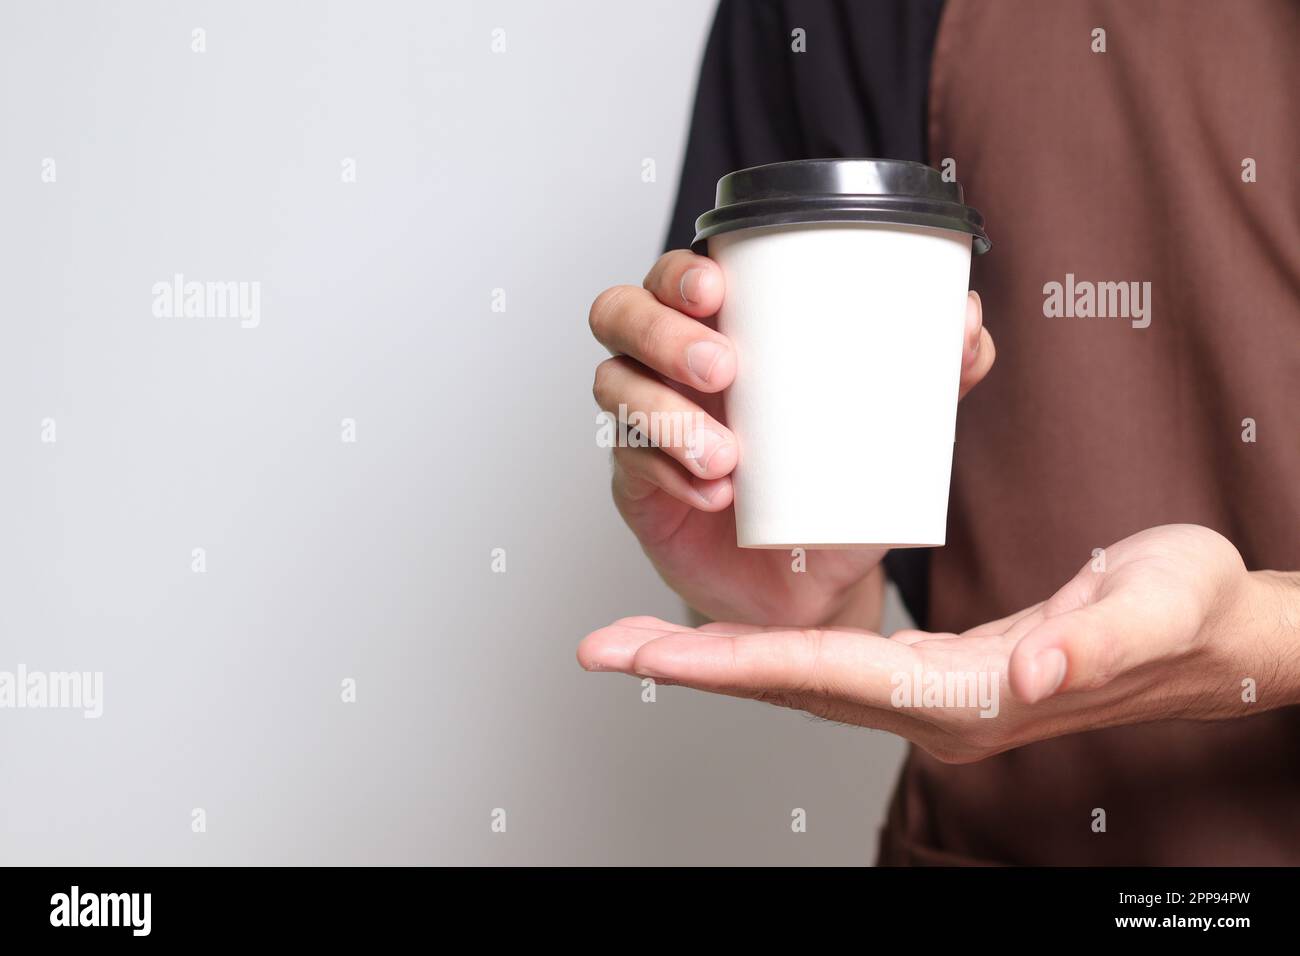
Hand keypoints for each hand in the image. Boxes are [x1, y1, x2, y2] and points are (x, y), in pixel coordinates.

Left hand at [579, 525, 1287, 762]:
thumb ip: (1088, 645)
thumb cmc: (1184, 614)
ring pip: (797, 679)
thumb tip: (1023, 677)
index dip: (731, 662)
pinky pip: (829, 667)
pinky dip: (766, 651)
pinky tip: (731, 635)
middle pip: (786, 686)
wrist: (1209, 635)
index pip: (823, 676)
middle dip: (690, 667)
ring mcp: (929, 698)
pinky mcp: (934, 676)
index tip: (649, 653)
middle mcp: (933, 708)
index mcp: (967, 695)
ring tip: (636, 641)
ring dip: (712, 662)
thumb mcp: (1151, 607)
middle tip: (603, 647)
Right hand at [589, 250, 995, 625]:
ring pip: (612, 385)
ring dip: (664, 412)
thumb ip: (934, 379)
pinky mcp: (635, 484)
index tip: (718, 289)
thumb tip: (969, 321)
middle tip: (723, 369)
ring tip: (726, 456)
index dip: (678, 274)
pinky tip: (714, 496)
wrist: (808, 586)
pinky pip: (628, 461)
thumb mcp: (892, 437)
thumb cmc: (838, 491)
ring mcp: (647, 424)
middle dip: (662, 332)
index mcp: (722, 331)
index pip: (673, 279)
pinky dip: (669, 474)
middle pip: (620, 315)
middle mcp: (671, 368)